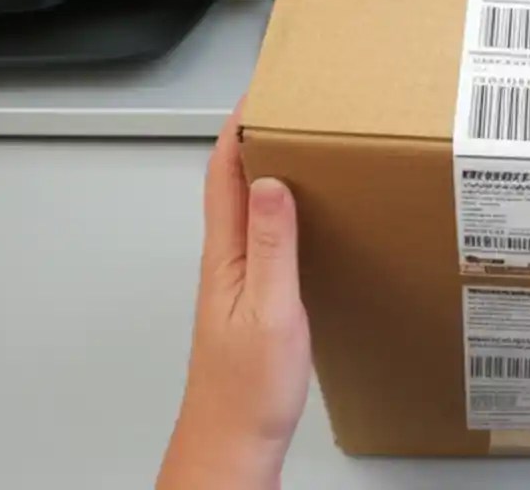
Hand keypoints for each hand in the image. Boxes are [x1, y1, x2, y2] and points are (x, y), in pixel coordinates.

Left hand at [157, 107, 310, 489]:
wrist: (235, 439)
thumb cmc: (248, 388)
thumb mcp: (270, 309)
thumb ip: (272, 245)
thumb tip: (272, 182)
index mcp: (226, 254)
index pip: (224, 173)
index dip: (238, 127)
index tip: (259, 90)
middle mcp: (226, 260)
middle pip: (233, 182)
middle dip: (254, 137)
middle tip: (285, 106)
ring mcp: (237, 278)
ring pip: (249, 208)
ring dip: (268, 171)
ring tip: (299, 147)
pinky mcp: (253, 298)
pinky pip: (264, 237)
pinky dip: (281, 210)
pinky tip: (305, 217)